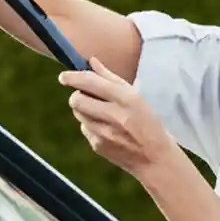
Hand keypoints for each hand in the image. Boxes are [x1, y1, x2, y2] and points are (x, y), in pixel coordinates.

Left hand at [59, 58, 182, 179]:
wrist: (155, 159)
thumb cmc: (149, 123)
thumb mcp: (137, 97)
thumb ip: (112, 78)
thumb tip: (92, 62)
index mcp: (126, 98)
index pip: (90, 82)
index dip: (73, 77)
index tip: (64, 76)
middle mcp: (113, 115)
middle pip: (77, 99)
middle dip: (78, 95)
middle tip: (87, 96)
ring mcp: (104, 133)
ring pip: (78, 114)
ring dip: (85, 110)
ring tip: (102, 114)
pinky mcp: (98, 146)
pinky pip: (84, 129)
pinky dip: (91, 126)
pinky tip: (107, 129)